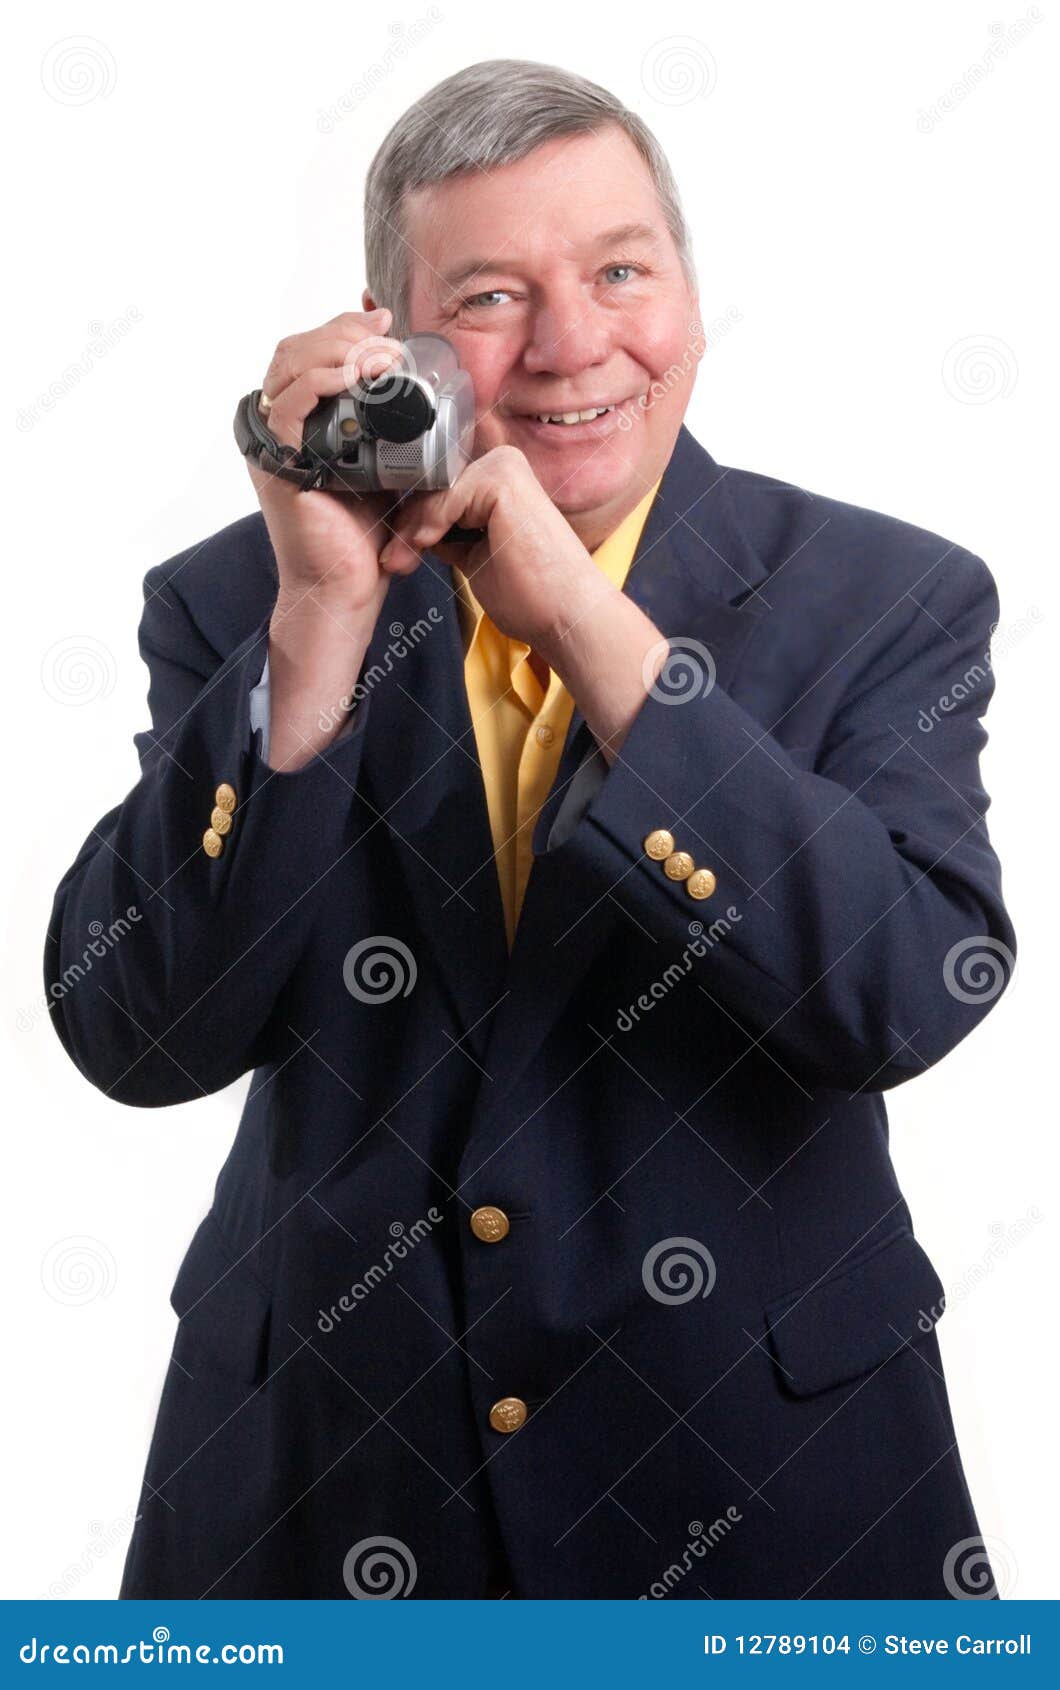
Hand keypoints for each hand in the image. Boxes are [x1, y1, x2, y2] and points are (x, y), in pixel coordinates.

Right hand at [249, 306, 406, 621]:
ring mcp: (271, 442)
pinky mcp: (275, 463)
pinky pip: (290, 406)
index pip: (310, 349)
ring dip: (339, 349)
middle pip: (298, 348)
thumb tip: (415, 371)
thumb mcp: (387, 455)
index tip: (386, 317)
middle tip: (388, 335)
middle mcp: (276, 424)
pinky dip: (320, 381)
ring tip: (382, 355)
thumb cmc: (369, 527)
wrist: (351, 585)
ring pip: (292, 365)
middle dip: (345, 332)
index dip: (344, 325)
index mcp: (297, 418)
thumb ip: (390, 415)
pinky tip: (352, 375)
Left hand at [379, 445, 611, 653]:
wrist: (565, 615)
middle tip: (392, 562)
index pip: (441, 492)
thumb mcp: (473, 556)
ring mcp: (505, 468)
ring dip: (411, 531)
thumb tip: (411, 527)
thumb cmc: (530, 594)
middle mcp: (504, 465)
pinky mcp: (503, 480)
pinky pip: (446, 498)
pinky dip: (428, 524)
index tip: (396, 553)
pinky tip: (422, 547)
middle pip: (433, 488)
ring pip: (434, 494)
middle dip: (407, 526)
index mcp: (501, 481)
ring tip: (399, 563)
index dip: (413, 521)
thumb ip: (449, 534)